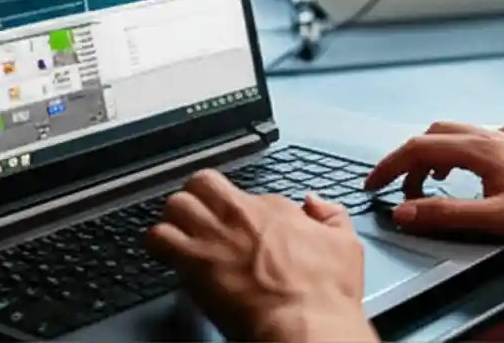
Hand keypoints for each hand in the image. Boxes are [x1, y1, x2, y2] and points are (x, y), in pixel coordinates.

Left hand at [145, 170, 376, 341]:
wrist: (304, 323)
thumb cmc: (325, 292)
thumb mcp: (346, 243)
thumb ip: (331, 216)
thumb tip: (316, 202)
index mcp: (274, 208)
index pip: (245, 195)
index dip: (242, 213)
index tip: (244, 231)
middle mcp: (240, 214)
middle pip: (203, 182)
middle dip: (199, 197)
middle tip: (201, 217)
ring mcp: (214, 235)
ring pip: (175, 203)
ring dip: (175, 219)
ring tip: (180, 235)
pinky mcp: (192, 261)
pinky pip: (157, 237)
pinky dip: (157, 244)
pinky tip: (166, 255)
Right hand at [364, 122, 503, 248]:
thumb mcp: (493, 219)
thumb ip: (445, 213)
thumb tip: (405, 210)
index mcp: (482, 148)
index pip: (420, 147)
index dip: (391, 165)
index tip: (374, 184)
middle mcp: (493, 137)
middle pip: (434, 135)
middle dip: (409, 159)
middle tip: (396, 187)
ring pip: (456, 136)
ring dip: (433, 157)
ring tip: (426, 185)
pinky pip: (478, 143)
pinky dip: (458, 156)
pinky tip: (464, 177)